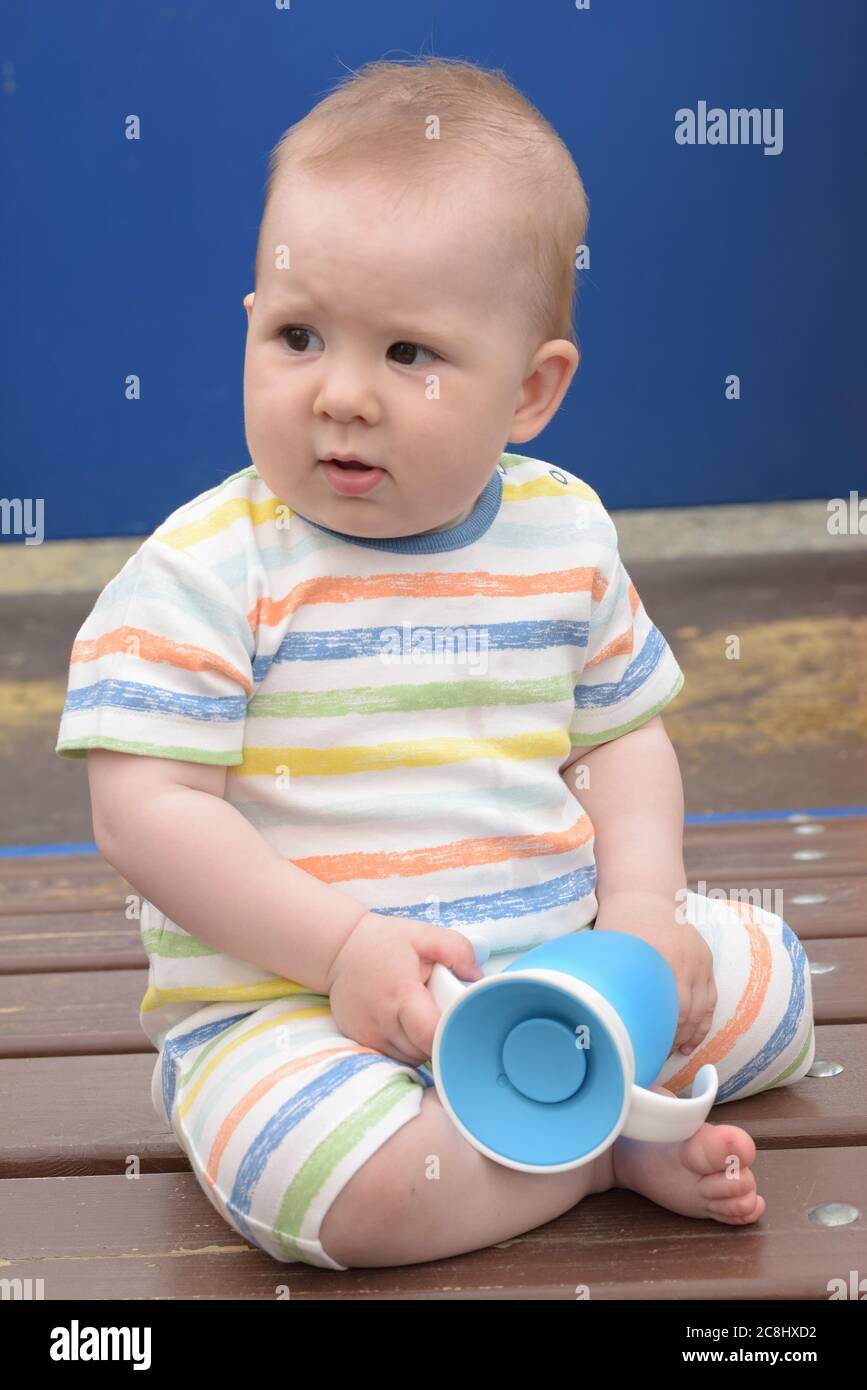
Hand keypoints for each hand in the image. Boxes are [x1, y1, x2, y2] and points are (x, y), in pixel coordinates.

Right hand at [324, 911, 484, 1065]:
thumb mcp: (423, 935)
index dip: (451, 1036)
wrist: (339, 950)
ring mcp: (369, 1036)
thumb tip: (477, 976)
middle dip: (441, 1038)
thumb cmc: (383, 942)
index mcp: (401, 995)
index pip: (431, 1035)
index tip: (462, 1025)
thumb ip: (456, 950)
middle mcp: (382, 1022)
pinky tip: (409, 1026)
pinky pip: (394, 1056)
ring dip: (424, 1045)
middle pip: (424, 1051)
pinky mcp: (361, 1041)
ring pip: (410, 1058)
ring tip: (425, 1017)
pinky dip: (407, 1047)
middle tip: (445, 1014)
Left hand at [594, 890, 717, 1055]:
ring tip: (676, 1052)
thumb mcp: (609, 950)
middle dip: (672, 1039)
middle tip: (657, 1055)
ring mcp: (698, 961)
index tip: (643, 1050)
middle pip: (684, 1013)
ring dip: (690, 1035)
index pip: (662, 1008)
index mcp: (655, 958)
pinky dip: (704, 1022)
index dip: (656, 1035)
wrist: (645, 896)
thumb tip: (592, 1017)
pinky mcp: (707, 960)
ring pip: (702, 1009)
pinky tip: (692, 1040)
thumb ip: (609, 981)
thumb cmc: (620, 926)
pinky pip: (712, 998)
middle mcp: (682, 960)